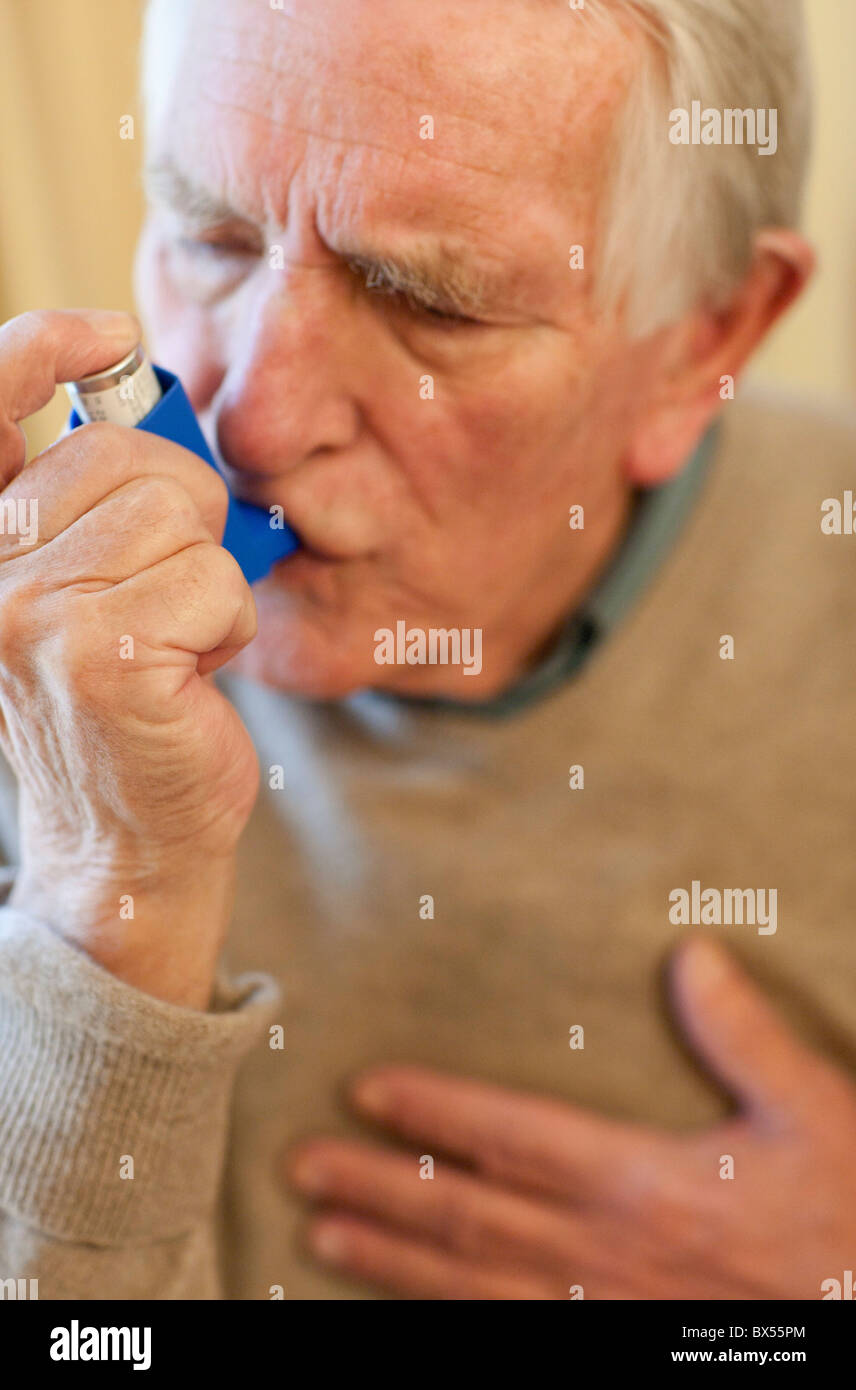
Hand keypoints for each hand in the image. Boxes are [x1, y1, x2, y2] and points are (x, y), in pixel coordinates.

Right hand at [0, 309, 258, 1007]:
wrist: (128, 837)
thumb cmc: (127, 710)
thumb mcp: (90, 593)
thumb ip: (95, 508)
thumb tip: (140, 403)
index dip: (40, 349)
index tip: (108, 336)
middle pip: (129, 458)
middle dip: (185, 516)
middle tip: (169, 593)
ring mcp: (29, 612)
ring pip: (180, 518)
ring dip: (208, 582)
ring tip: (173, 643)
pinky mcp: (96, 655)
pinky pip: (212, 581)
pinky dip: (226, 627)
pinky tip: (190, 675)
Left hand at [289, 937, 855, 1297]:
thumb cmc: (845, 1217)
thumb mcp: (816, 1115)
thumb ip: (746, 1040)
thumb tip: (692, 956)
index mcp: (643, 1185)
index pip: (513, 1137)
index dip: (434, 1114)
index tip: (367, 1090)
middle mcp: (603, 1254)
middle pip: (468, 1214)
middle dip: (378, 1186)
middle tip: (303, 1165)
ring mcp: (598, 1314)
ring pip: (469, 1286)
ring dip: (390, 1260)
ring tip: (321, 1234)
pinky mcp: (610, 1350)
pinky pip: (507, 1338)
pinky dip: (444, 1322)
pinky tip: (408, 1311)